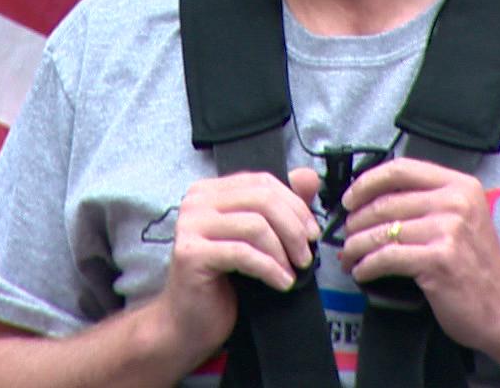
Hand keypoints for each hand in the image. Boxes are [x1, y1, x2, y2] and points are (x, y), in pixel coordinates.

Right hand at [147, 167, 322, 362]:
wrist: (188, 322)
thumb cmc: (223, 281)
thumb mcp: (257, 240)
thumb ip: (281, 206)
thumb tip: (309, 176)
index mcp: (210, 191)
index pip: (262, 182)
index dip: (294, 204)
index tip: (312, 233)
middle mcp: (196, 201)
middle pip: (261, 200)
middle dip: (293, 229)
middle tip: (306, 256)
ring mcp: (190, 226)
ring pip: (255, 225)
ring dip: (283, 252)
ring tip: (293, 272)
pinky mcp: (191, 253)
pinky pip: (243, 253)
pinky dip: (270, 269)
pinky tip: (281, 283)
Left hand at [335, 158, 499, 350]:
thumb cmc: (477, 266)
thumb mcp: (461, 220)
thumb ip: (427, 202)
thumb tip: (370, 198)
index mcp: (460, 185)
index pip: (401, 169)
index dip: (367, 182)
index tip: (349, 200)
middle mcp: (455, 202)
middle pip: (386, 202)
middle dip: (356, 222)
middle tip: (346, 236)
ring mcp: (448, 230)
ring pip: (381, 231)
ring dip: (355, 246)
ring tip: (348, 257)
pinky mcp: (438, 260)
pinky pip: (386, 257)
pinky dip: (366, 265)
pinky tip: (361, 272)